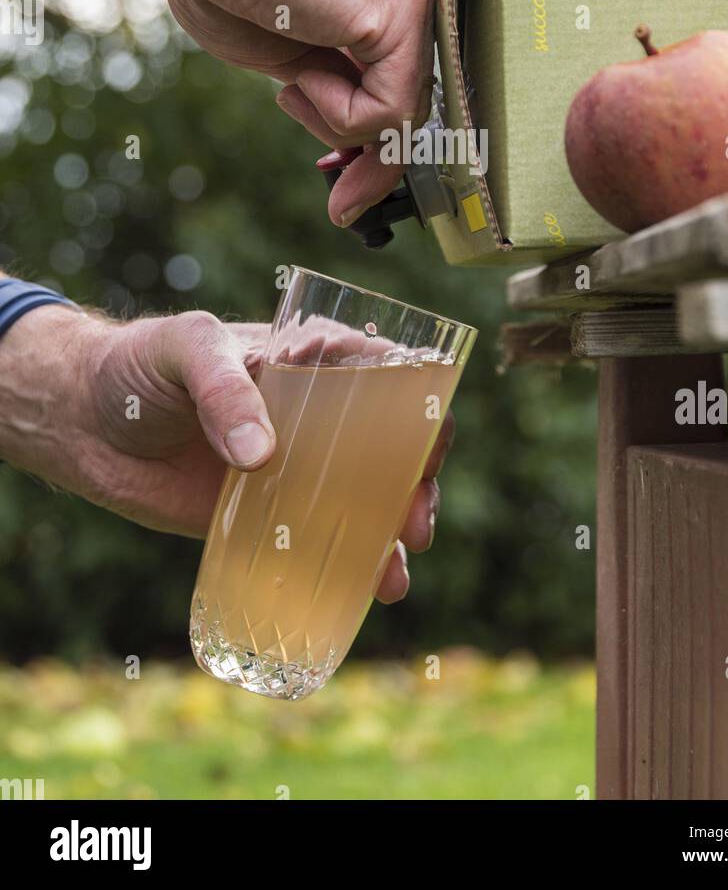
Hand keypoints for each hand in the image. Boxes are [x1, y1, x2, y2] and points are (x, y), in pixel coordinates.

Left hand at [1, 306, 452, 604]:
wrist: (80, 421)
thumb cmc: (139, 365)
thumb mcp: (185, 350)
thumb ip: (223, 388)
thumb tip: (261, 455)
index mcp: (309, 361)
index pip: (387, 375)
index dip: (423, 406)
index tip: (435, 441)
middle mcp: (316, 417)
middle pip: (391, 447)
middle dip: (417, 481)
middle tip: (415, 517)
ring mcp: (295, 470)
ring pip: (367, 500)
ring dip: (396, 529)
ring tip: (402, 561)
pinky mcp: (264, 517)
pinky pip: (319, 542)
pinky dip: (353, 566)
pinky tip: (374, 588)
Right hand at [159, 0, 436, 225]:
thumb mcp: (289, 56)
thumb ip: (330, 91)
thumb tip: (361, 158)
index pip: (405, 85)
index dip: (381, 147)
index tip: (352, 190)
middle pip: (413, 107)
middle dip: (375, 166)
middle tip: (344, 207)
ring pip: (402, 117)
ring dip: (335, 124)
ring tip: (292, 84)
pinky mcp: (404, 10)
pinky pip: (387, 112)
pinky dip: (336, 113)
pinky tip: (301, 75)